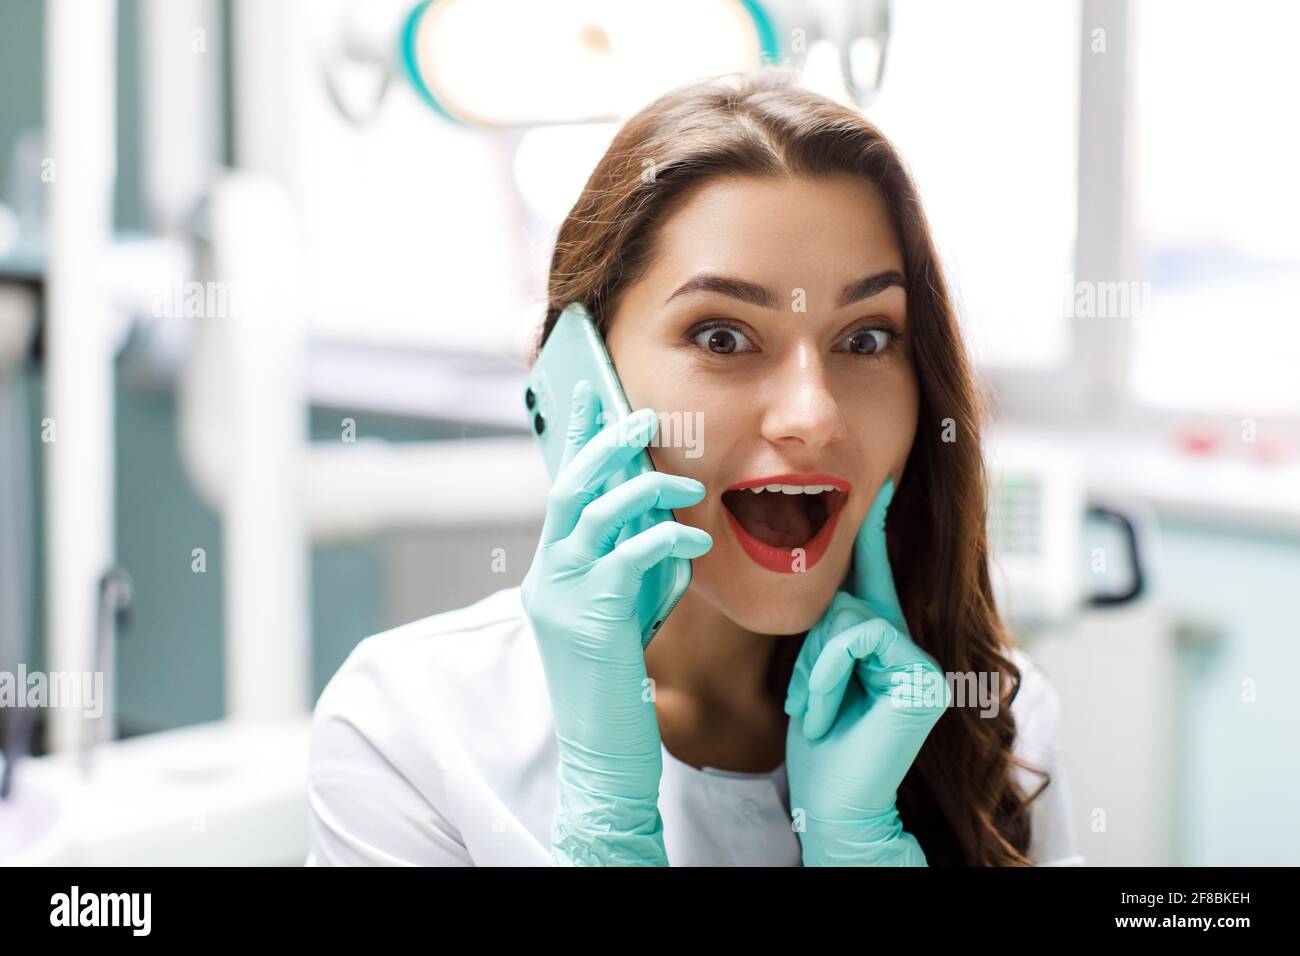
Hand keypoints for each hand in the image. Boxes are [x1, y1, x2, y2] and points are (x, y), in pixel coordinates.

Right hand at [521, 379, 712, 864]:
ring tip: (687, 484)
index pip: (560, 490)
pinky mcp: (589, 617)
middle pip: (569, 488)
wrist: (600, 751)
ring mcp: (562, 595)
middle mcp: (547, 575)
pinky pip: (628, 558)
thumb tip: (666, 520)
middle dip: (604, 445)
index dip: (573, 439)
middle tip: (641, 417)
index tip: (589, 394)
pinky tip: (694, 539)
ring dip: (644, 489)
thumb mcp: (621, 610)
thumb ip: (631, 564)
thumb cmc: (617, 682)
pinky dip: (664, 539)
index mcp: (551, 569)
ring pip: (594, 513)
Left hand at [783, 477, 949, 864]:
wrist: (833, 806)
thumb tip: (829, 585)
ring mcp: (924, 665)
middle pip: (846, 602)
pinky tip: (823, 712)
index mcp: (886, 646)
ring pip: (848, 618)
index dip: (877, 531)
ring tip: (813, 711)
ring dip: (812, 667)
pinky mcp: (923, 679)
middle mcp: (912, 649)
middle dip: (810, 647)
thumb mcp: (814, 676)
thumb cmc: (821, 751)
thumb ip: (830, 630)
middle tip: (802, 699)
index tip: (881, 482)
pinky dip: (824, 672)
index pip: (876, 578)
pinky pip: (858, 638)